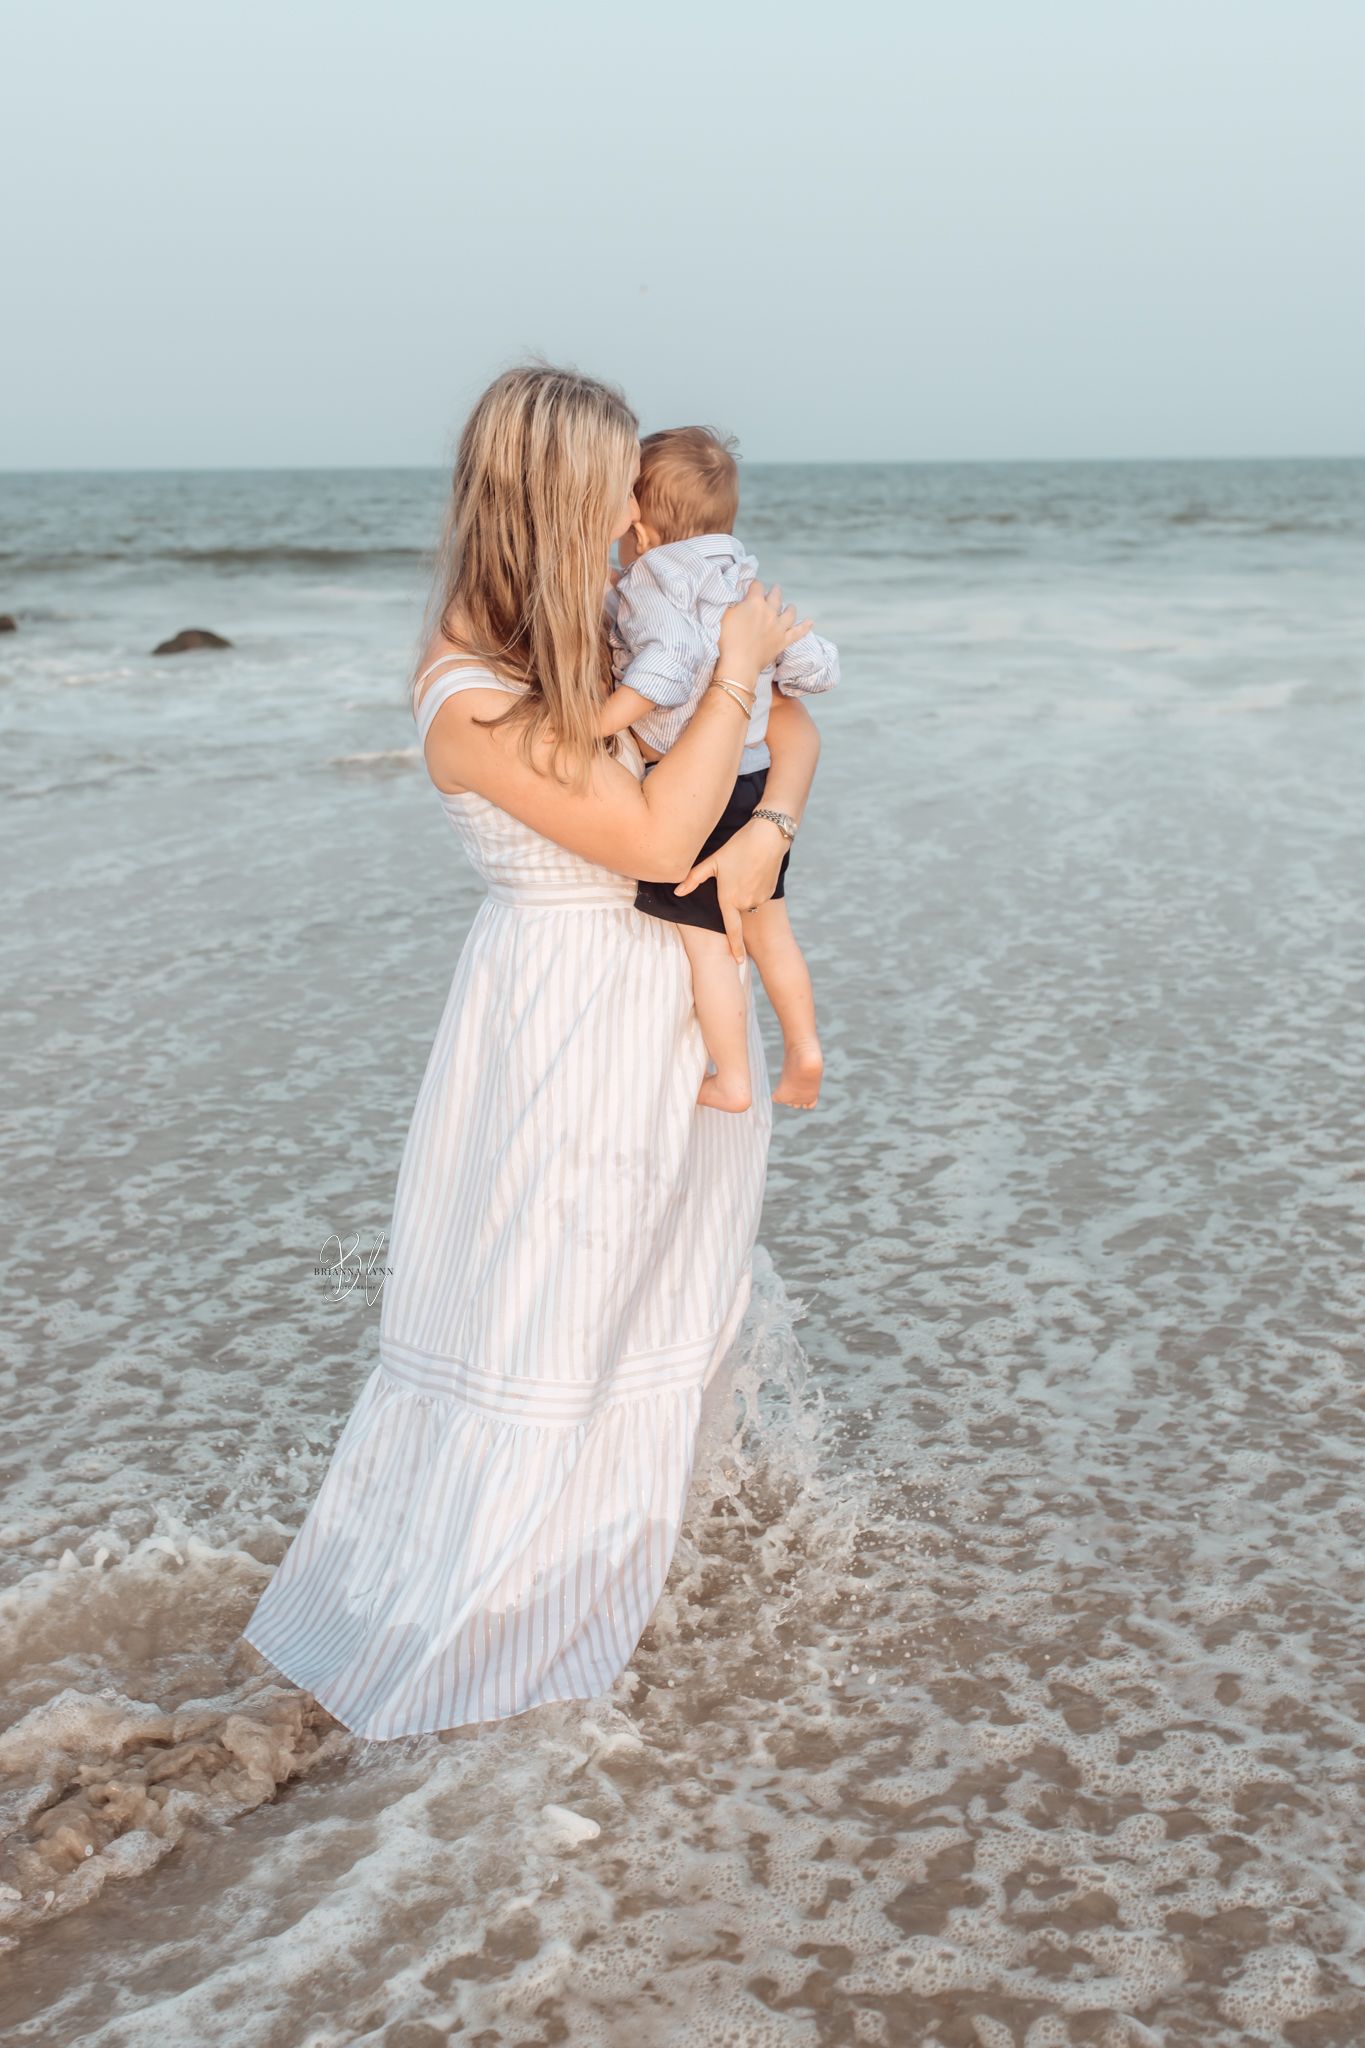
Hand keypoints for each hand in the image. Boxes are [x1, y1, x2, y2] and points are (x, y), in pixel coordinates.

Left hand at [674, 815, 787, 962]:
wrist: (768, 838)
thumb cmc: (738, 847)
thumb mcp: (713, 862)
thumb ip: (693, 879)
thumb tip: (677, 892)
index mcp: (729, 899)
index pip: (732, 930)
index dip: (735, 948)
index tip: (738, 961)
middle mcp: (745, 903)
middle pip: (736, 909)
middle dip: (733, 897)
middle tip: (736, 873)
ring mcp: (759, 899)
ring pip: (747, 902)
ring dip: (744, 892)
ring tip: (744, 869)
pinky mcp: (770, 893)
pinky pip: (758, 896)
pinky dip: (754, 888)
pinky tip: (754, 870)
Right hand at [716, 580, 811, 681]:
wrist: (738, 663)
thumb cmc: (727, 639)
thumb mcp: (725, 615)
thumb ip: (735, 604)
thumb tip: (740, 598)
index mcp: (754, 602)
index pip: (756, 586)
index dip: (753, 585)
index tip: (751, 587)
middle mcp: (769, 611)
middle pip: (775, 596)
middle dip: (774, 591)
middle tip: (774, 590)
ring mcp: (778, 626)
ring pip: (789, 612)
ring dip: (789, 607)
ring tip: (790, 605)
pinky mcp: (783, 641)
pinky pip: (798, 632)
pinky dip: (804, 627)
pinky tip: (810, 622)